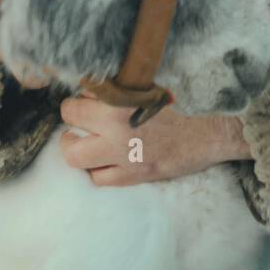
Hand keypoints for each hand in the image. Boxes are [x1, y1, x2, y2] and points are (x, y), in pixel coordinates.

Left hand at [59, 93, 251, 186]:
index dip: (78, 98)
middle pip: (69, 121)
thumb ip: (115, 92)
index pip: (79, 97)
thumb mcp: (144, 92)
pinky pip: (96, 178)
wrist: (200, 139)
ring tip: (82, 144)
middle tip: (78, 123)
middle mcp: (116, 130)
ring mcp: (121, 156)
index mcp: (120, 104)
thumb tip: (87, 90)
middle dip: (70, 121)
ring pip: (74, 157)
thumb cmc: (172, 113)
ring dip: (75, 148)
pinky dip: (95, 171)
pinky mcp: (129, 176)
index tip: (85, 101)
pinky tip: (102, 162)